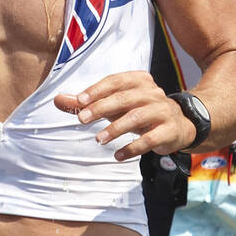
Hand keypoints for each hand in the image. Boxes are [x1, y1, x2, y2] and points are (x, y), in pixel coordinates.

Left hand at [54, 70, 196, 161]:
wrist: (178, 125)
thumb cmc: (138, 111)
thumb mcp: (113, 104)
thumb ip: (86, 102)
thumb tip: (57, 99)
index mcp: (139, 80)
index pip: (115, 81)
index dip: (97, 90)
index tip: (79, 101)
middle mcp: (153, 93)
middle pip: (125, 98)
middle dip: (102, 108)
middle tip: (82, 120)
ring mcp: (163, 111)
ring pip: (137, 117)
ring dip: (116, 128)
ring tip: (98, 139)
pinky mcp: (169, 131)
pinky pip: (150, 139)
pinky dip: (132, 148)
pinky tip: (117, 155)